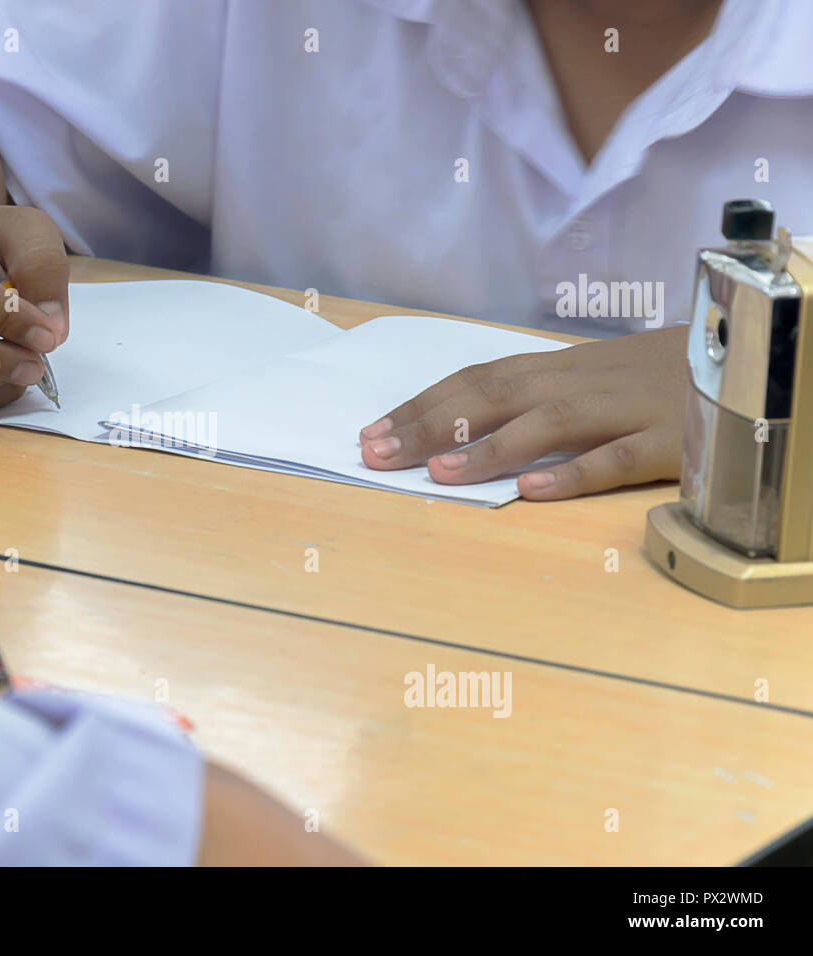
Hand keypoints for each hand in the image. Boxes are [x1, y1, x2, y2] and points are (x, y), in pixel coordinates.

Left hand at [359, 325, 689, 499]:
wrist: (749, 354)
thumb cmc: (654, 375)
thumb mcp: (587, 379)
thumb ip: (531, 398)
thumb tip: (455, 425)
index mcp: (557, 369)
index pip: (474, 381)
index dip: (420, 406)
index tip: (371, 434)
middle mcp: (581, 382)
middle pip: (495, 395)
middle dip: (431, 424)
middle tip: (376, 454)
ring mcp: (626, 409)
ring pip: (549, 423)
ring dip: (489, 447)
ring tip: (439, 474)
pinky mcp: (670, 441)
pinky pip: (619, 458)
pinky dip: (576, 472)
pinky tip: (534, 490)